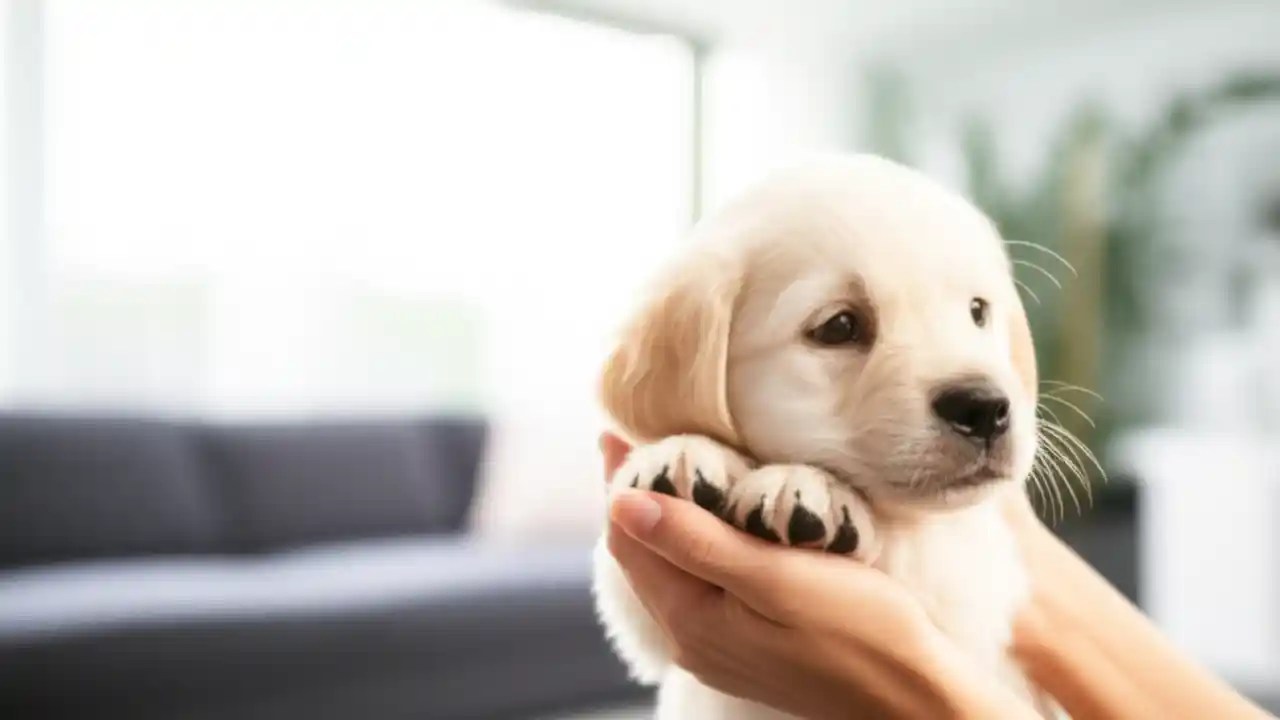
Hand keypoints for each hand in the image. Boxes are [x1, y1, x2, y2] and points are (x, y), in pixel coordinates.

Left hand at [601, 434, 1037, 719]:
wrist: (912, 695)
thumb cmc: (857, 628)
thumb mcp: (774, 576)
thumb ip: (697, 541)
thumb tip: (623, 502)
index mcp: (689, 618)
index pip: (628, 538)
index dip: (619, 481)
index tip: (618, 430)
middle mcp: (692, 638)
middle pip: (642, 555)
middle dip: (636, 497)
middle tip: (639, 439)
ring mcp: (719, 646)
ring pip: (669, 568)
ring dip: (664, 519)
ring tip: (671, 468)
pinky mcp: (747, 646)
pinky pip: (698, 584)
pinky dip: (693, 544)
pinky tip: (713, 520)